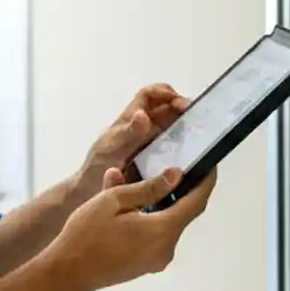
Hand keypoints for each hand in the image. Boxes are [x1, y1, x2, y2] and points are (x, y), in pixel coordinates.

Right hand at [43, 164, 218, 290]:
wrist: (67, 272)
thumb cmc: (86, 234)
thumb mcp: (115, 201)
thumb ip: (149, 187)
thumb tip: (176, 174)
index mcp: (162, 230)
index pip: (197, 201)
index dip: (206, 180)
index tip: (209, 163)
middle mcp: (166, 249)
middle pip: (184, 213)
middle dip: (184, 189)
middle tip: (179, 165)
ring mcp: (157, 260)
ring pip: (168, 223)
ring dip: (163, 203)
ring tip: (150, 180)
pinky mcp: (145, 265)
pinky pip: (157, 236)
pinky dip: (152, 217)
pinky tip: (135, 204)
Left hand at [70, 83, 189, 201]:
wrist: (88, 197)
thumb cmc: (96, 170)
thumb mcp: (110, 150)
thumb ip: (127, 134)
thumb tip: (142, 115)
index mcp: (130, 120)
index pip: (150, 95)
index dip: (165, 93)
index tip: (181, 104)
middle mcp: (143, 129)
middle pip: (167, 109)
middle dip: (183, 109)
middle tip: (198, 121)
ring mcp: (151, 145)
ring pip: (174, 129)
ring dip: (187, 128)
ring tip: (201, 136)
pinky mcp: (157, 163)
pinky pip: (174, 150)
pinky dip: (185, 149)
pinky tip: (194, 157)